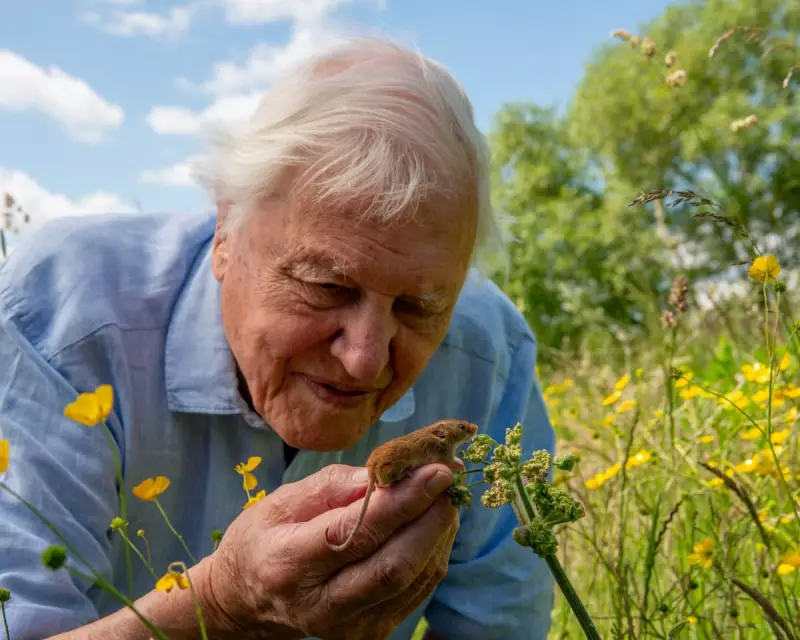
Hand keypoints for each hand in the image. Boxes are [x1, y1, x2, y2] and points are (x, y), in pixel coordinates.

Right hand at [198, 463, 458, 639]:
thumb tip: (393, 472)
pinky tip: (432, 526)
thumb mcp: (284, 499)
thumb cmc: (265, 538)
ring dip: (438, 534)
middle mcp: (319, 604)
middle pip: (392, 565)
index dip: (402, 501)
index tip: (436, 471)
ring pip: (411, 580)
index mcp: (290, 563)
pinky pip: (415, 593)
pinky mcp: (369, 633)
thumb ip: (338, 485)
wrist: (246, 599)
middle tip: (449, 480)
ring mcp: (347, 627)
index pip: (356, 532)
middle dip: (430, 518)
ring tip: (442, 498)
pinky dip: (432, 554)